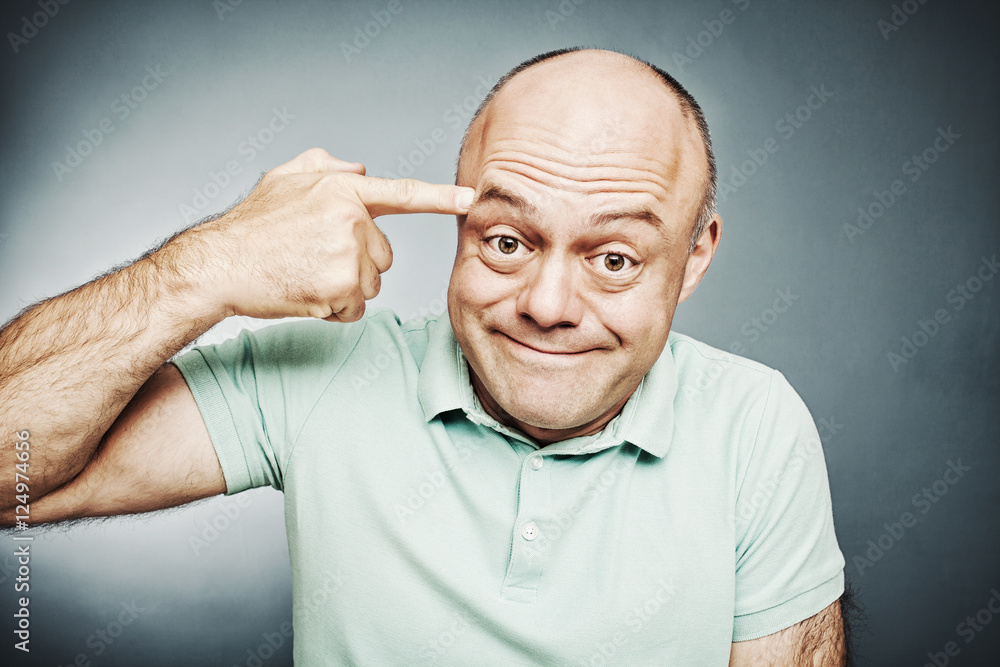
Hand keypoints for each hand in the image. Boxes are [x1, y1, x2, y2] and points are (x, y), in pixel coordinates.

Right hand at [183, 147, 473, 321]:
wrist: (218, 266)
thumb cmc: (250, 226)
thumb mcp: (284, 179)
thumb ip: (325, 166)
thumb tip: (361, 169)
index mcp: (342, 189)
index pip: (402, 192)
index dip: (440, 196)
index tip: (472, 198)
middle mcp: (351, 218)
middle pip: (383, 256)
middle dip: (355, 263)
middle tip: (311, 258)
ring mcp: (347, 254)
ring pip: (371, 285)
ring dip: (343, 288)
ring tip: (303, 275)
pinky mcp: (340, 287)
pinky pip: (355, 309)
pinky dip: (334, 310)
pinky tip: (304, 294)